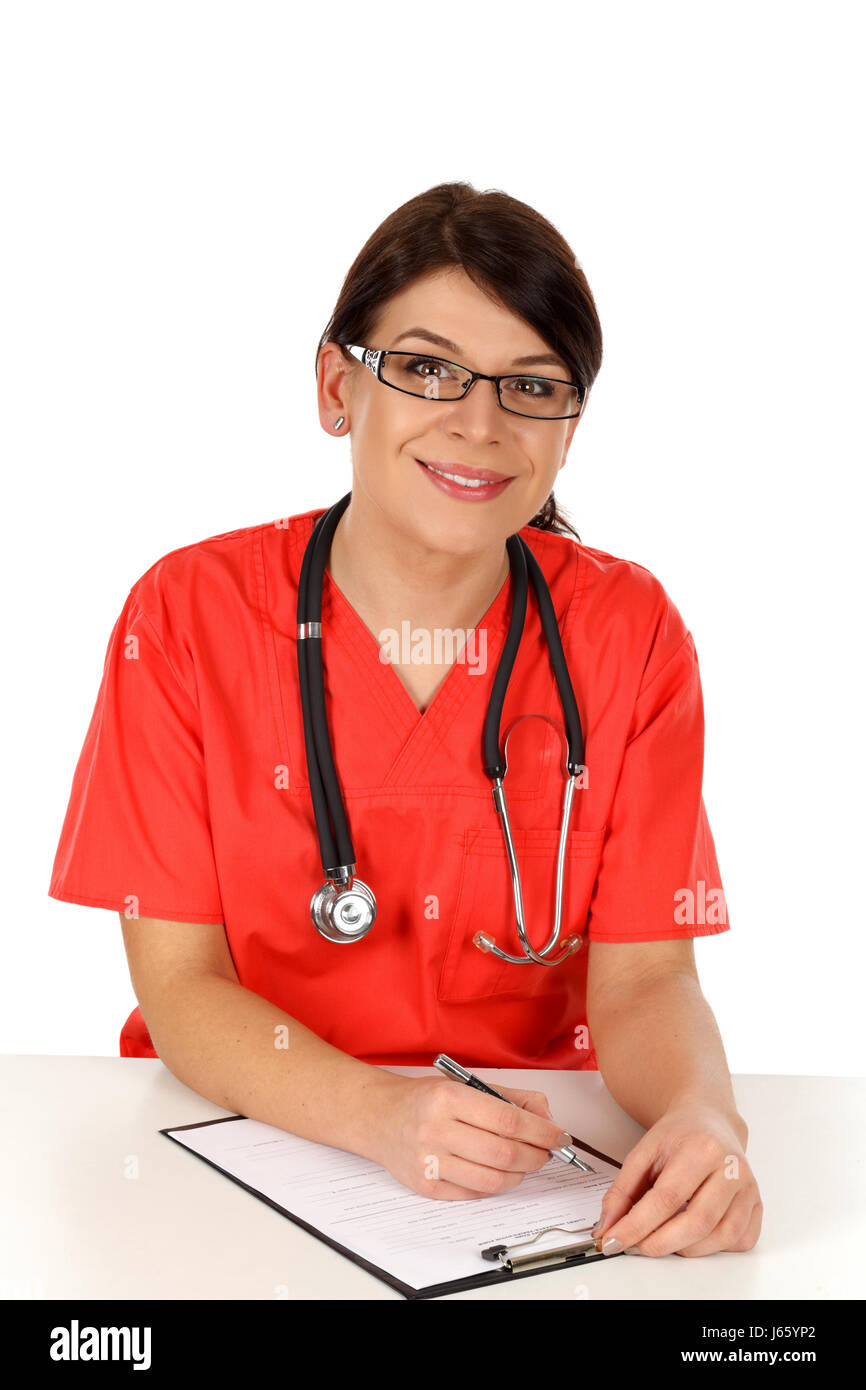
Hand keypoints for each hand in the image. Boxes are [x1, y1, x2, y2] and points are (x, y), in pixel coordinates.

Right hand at [363, 1075, 571, 1199]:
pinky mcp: (426, 1187)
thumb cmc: (425, 1099)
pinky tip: (498, 1172)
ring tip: (524, 1163)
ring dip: (520, 1174)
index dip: (541, 1131)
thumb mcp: (465, 1085)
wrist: (379, 1116)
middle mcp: (436, 1130)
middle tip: (546, 1152)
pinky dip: (495, 1186)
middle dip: (536, 1156)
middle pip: (504, 1153)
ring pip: (493, 1180)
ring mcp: (429, 1162)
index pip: (508, 1119)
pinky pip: (474, 1194)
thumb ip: (509, 1098)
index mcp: (448, 1098)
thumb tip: (547, 1119)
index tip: (559, 1135)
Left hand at [592, 1100, 761, 1256]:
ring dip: (684, 1248)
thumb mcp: (643, 1152)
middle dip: (660, 1243)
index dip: (637, 1226)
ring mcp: (749, 1189)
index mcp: (702, 1148)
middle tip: (635, 1247)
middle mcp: (732, 1169)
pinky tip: (694, 1234)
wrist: (709, 1120)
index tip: (614, 1241)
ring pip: (719, 1238)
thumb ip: (622, 1191)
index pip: (666, 1199)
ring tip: (662, 1237)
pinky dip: (712, 1247)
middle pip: (696, 1223)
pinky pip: (738, 1241)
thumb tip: (608, 1227)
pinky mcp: (757, 1206)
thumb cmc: (679, 1136)